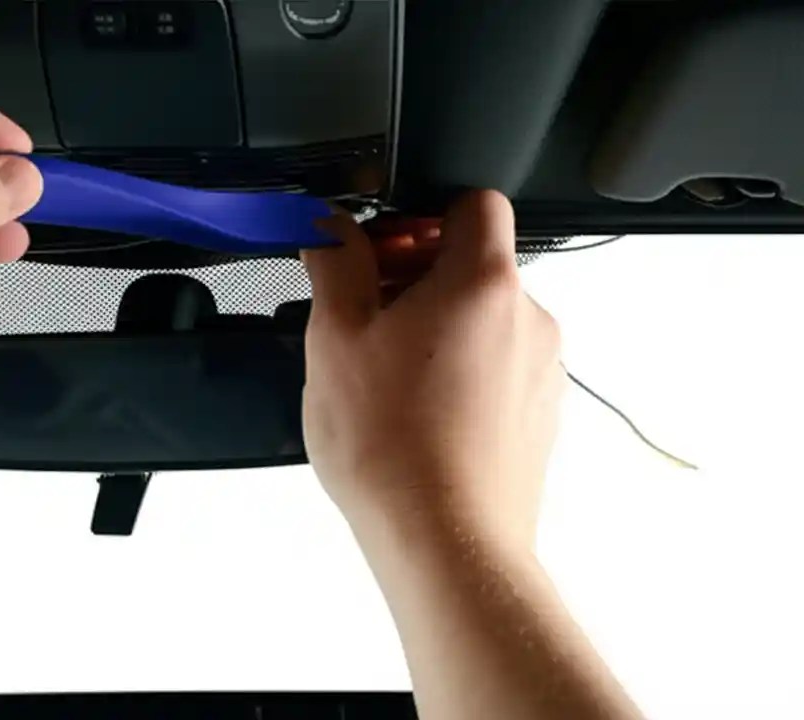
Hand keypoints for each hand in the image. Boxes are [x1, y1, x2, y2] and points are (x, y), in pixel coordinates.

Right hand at [302, 191, 563, 548]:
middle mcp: (527, 318)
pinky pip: (497, 370)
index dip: (422, 216)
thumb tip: (331, 228)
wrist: (444, 539)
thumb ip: (336, 265)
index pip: (474, 203)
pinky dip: (458, 376)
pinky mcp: (538, 416)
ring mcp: (540, 370)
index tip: (379, 252)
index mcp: (482, 282)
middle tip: (364, 317)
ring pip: (484, 321)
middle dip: (418, 279)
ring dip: (437, 330)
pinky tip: (414, 415)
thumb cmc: (392, 445)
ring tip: (384, 378)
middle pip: (475, 265)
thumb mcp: (337, 338)